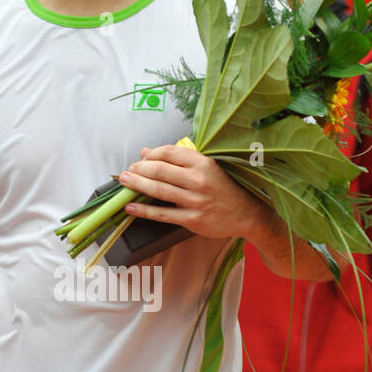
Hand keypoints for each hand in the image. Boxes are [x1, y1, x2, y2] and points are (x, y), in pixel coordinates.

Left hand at [120, 144, 282, 243]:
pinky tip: (130, 207)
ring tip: (124, 181)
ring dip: (137, 185)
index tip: (141, 158)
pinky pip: (162, 214)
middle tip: (127, 171)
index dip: (151, 154)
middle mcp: (199, 180)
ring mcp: (195, 201)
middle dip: (139, 169)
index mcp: (203, 163)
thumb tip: (146, 152)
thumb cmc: (224, 188)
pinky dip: (144, 210)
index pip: (169, 153)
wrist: (247, 214)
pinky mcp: (192, 219)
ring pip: (159, 190)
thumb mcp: (207, 168)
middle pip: (160, 170)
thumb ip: (178, 160)